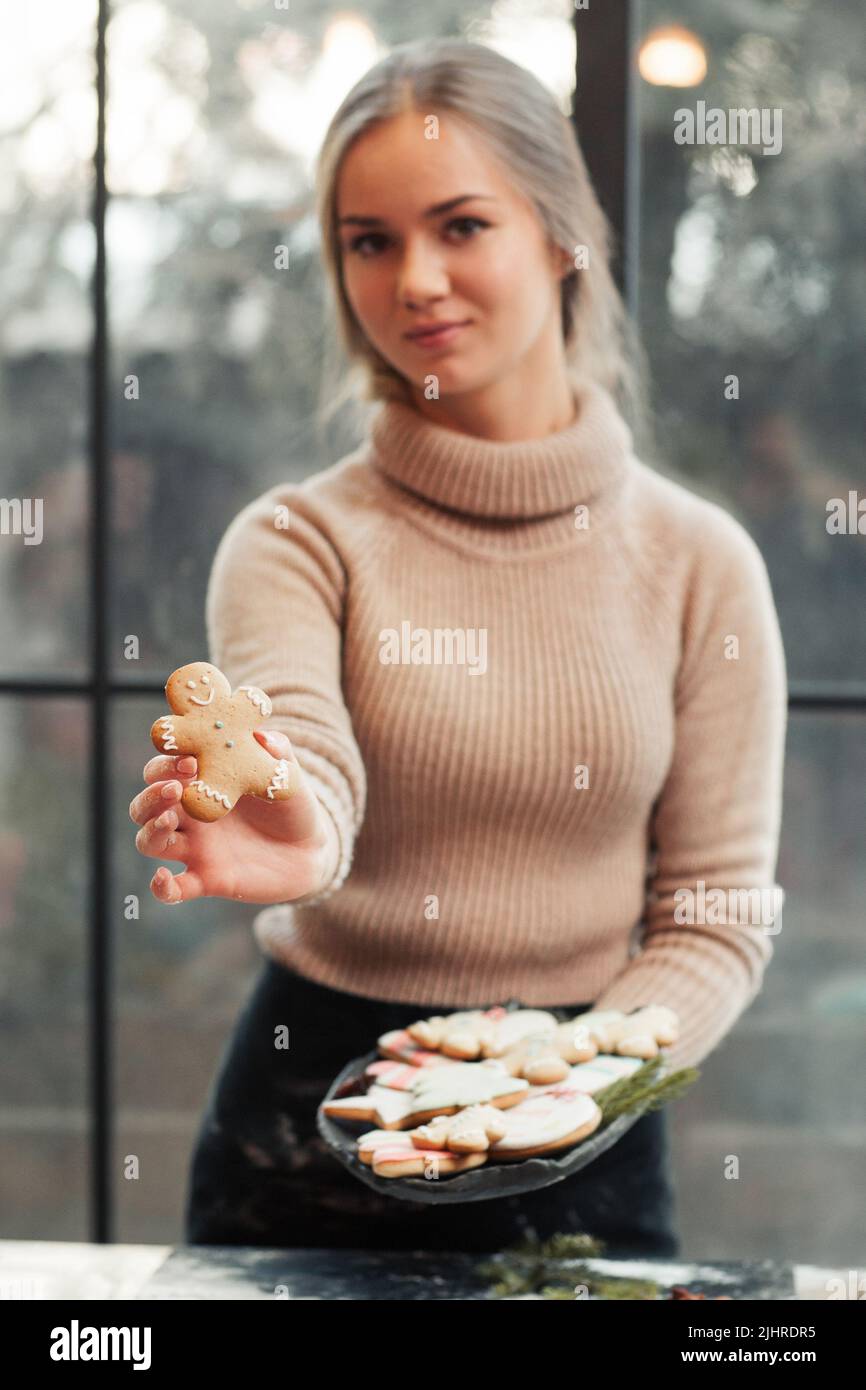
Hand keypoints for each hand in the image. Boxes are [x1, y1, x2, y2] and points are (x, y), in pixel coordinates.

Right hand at [130, 731, 338, 905]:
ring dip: (151, 830)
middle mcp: (189, 816)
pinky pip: (172, 890)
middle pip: (145, 805)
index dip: (166, 764)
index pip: (162, 770)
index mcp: (200, 784)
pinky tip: (162, 877)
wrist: (311, 849)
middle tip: (176, 789)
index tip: (189, 762)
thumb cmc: (291, 804)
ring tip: (172, 820)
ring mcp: (195, 848)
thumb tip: (260, 734)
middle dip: (151, 796)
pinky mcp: (207, 879)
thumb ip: (276, 750)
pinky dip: (160, 887)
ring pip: (149, 842)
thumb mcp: (285, 773)